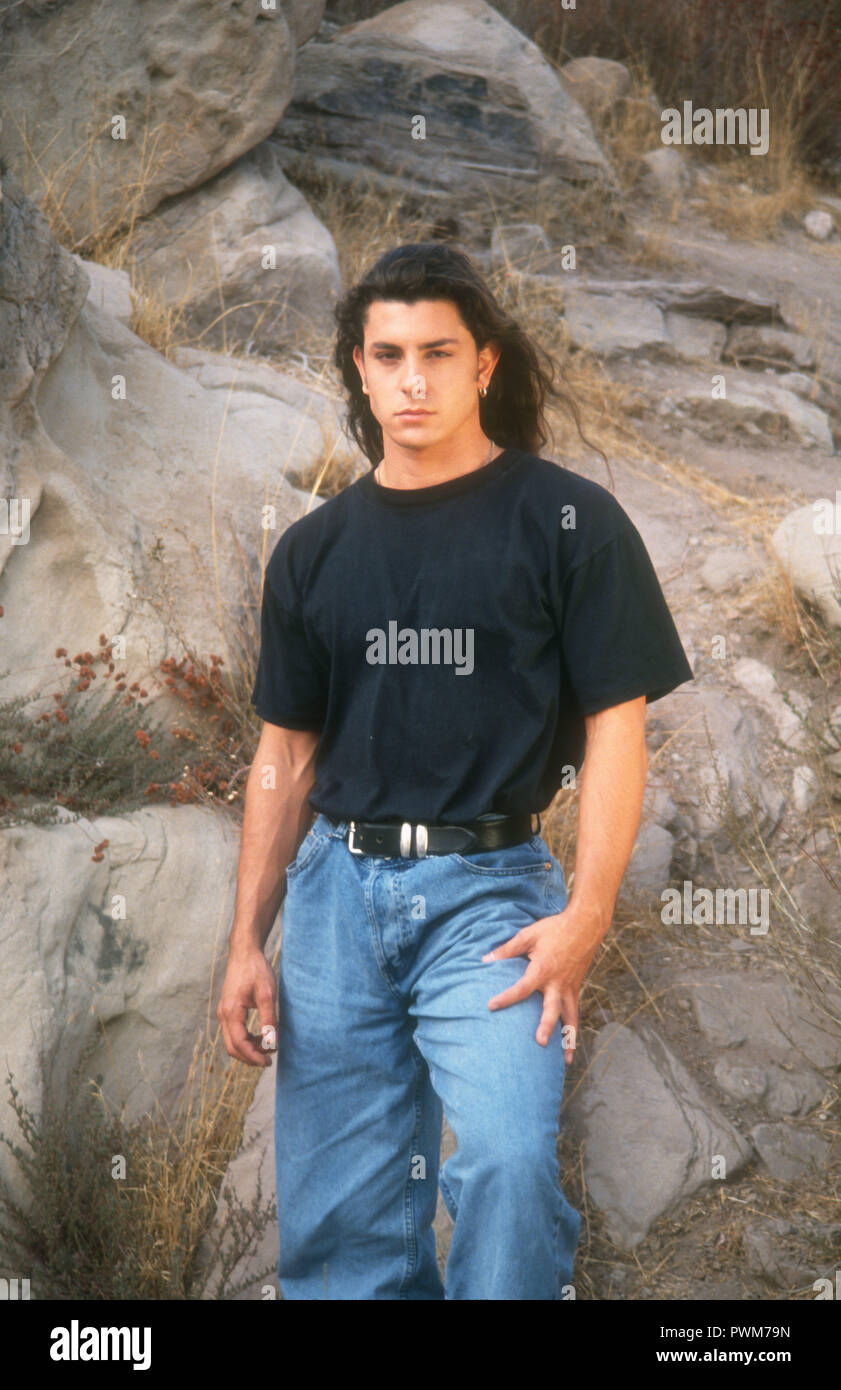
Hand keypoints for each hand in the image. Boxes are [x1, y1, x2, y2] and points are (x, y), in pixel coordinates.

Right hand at [217, 946, 277, 1066]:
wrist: (244, 952)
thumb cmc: (256, 970)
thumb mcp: (267, 994)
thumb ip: (268, 1019)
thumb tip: (271, 1043)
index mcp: (231, 1013)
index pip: (240, 1044)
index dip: (254, 1057)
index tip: (269, 1062)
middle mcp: (223, 1015)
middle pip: (232, 1048)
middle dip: (250, 1057)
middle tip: (269, 1059)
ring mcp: (223, 1012)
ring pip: (232, 1041)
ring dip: (248, 1049)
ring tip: (267, 1047)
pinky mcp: (227, 1010)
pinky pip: (233, 1032)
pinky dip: (245, 1040)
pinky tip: (260, 1036)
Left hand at [481, 904, 603, 1058]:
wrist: (586, 925)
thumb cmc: (555, 928)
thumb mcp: (528, 935)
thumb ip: (507, 949)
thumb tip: (485, 960)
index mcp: (543, 969)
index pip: (523, 988)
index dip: (506, 998)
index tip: (491, 1006)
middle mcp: (558, 983)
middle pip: (552, 1009)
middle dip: (546, 1026)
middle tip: (540, 1043)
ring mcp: (569, 988)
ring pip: (570, 1017)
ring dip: (568, 1039)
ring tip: (565, 1061)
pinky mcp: (576, 989)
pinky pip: (575, 1012)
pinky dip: (573, 1030)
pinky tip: (570, 1047)